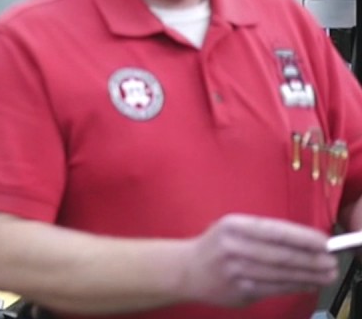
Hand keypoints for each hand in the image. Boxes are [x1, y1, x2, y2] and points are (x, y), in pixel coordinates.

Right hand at [182, 214, 337, 306]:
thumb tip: (306, 241)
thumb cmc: (217, 246)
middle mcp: (232, 247)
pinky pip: (273, 288)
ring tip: (326, 275)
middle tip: (331, 262)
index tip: (324, 242)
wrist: (186, 270)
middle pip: (281, 255)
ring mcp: (234, 271)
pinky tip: (308, 284)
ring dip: (308, 276)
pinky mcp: (238, 290)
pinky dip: (294, 286)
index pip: (275, 231)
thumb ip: (264, 233)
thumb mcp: (233, 228)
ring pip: (280, 274)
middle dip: (311, 260)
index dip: (303, 237)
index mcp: (233, 226)